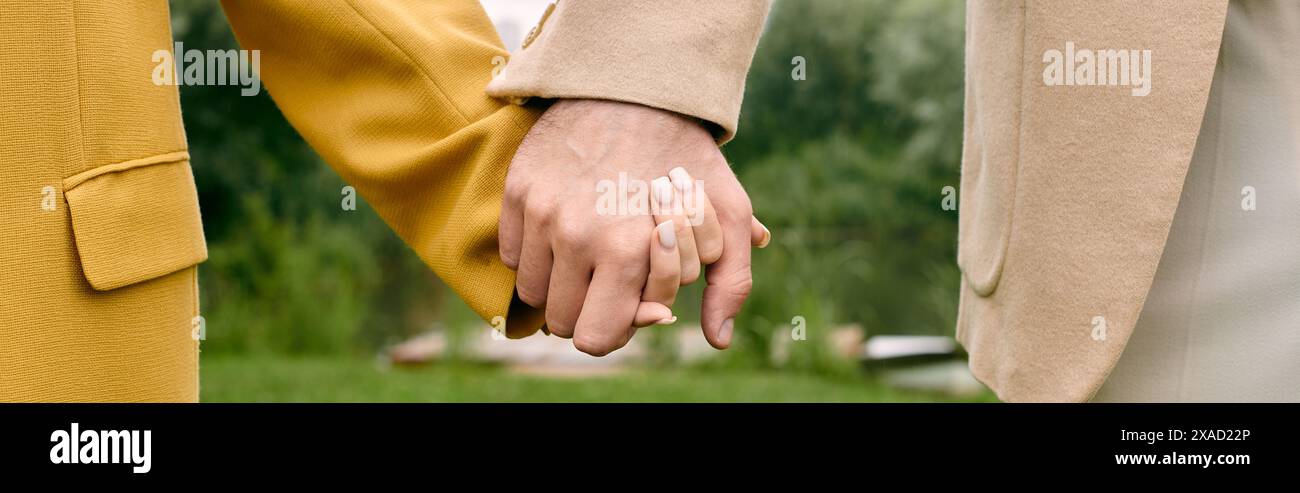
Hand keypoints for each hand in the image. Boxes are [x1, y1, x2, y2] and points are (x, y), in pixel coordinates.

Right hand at [499, 99, 763, 354]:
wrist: (634, 86)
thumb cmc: (686, 157)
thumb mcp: (727, 212)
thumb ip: (732, 282)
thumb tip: (718, 339)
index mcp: (627, 249)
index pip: (598, 338)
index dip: (614, 329)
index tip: (626, 304)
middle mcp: (576, 235)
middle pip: (562, 322)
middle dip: (587, 308)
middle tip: (609, 276)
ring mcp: (540, 213)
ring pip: (532, 292)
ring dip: (558, 282)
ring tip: (587, 250)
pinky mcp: (518, 191)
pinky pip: (512, 253)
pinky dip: (534, 251)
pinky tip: (564, 224)